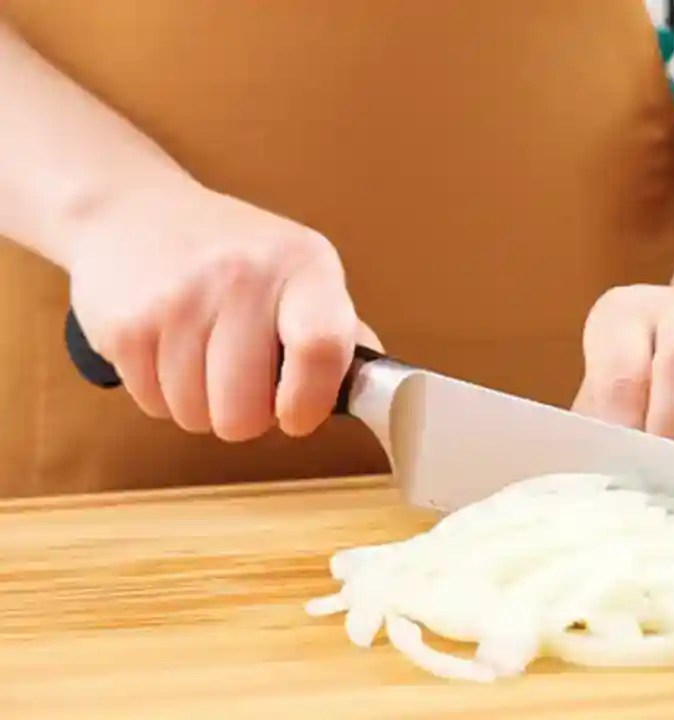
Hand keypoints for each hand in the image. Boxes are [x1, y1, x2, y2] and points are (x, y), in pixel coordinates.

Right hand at [67, 176, 376, 441]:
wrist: (133, 210)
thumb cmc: (233, 253)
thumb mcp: (300, 272)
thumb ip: (339, 332)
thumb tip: (379, 392)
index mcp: (303, 264)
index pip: (320, 347)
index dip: (309, 402)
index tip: (297, 416)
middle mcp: (242, 276)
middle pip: (246, 410)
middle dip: (247, 416)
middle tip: (244, 383)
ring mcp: (178, 299)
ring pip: (197, 417)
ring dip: (203, 406)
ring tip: (204, 359)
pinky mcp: (127, 325)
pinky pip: (155, 406)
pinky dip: (164, 395)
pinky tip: (170, 351)